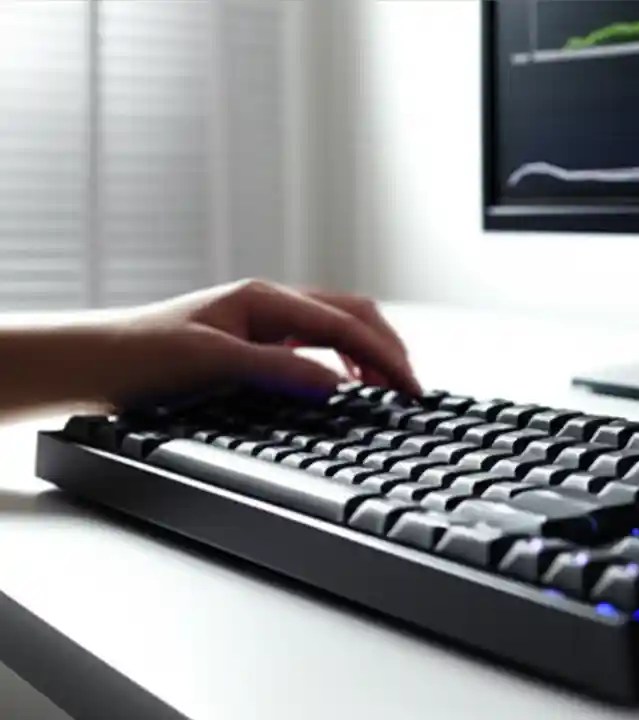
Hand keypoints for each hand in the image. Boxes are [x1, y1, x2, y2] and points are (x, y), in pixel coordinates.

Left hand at [87, 279, 420, 405]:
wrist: (95, 360)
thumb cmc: (142, 355)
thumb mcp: (214, 362)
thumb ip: (279, 369)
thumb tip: (338, 382)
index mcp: (265, 299)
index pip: (346, 324)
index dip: (385, 356)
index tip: (410, 387)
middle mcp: (270, 304)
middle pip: (353, 315)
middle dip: (389, 348)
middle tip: (412, 387)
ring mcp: (264, 320)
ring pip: (338, 327)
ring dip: (371, 352)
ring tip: (390, 385)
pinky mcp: (255, 341)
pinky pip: (317, 342)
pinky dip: (345, 359)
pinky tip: (348, 380)